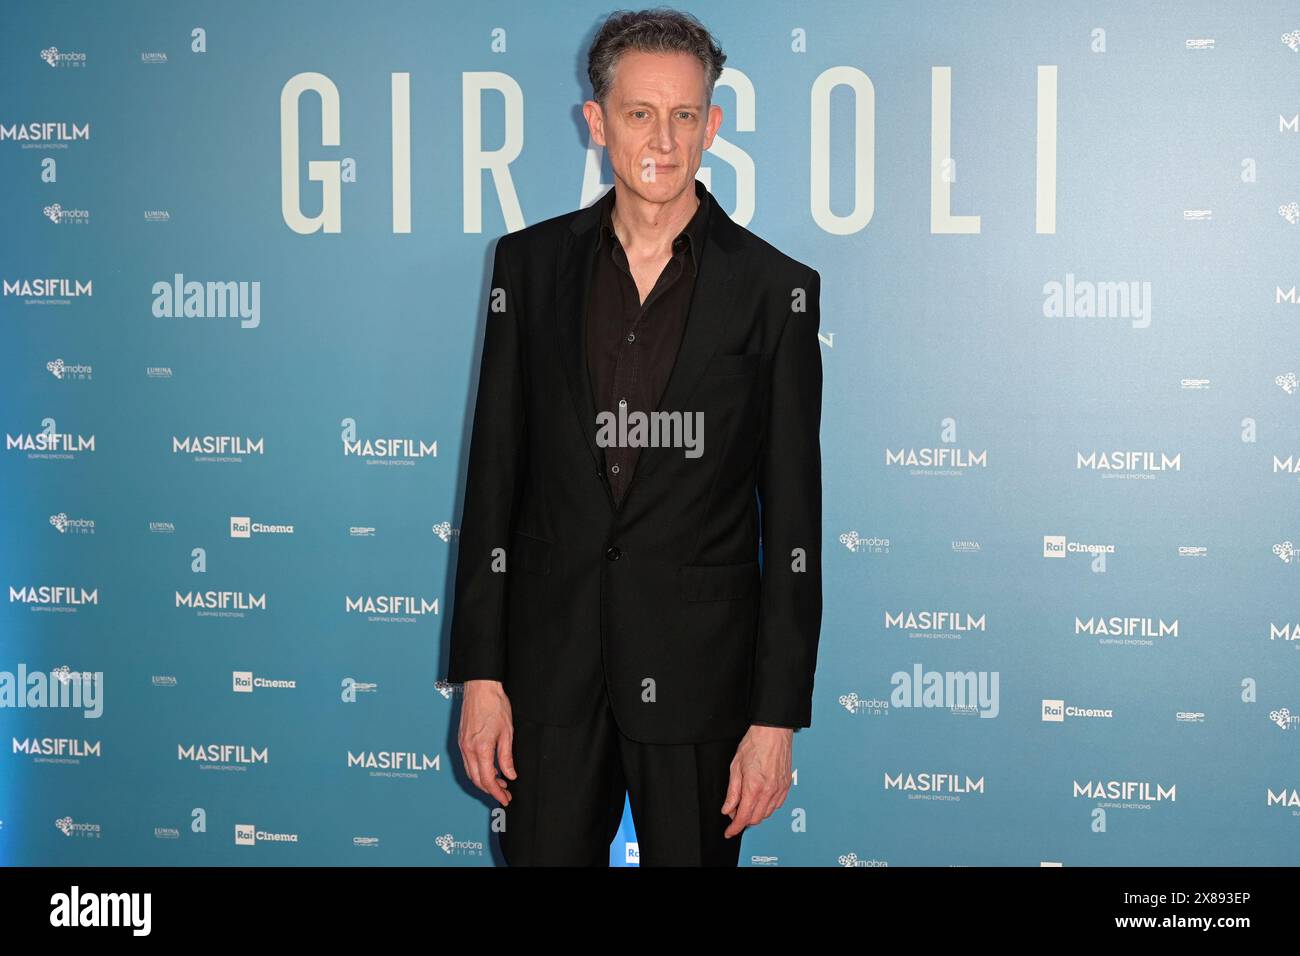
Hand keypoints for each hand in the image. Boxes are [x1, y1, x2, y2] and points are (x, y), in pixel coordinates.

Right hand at [458, 679, 516, 805]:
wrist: (480, 688)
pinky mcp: (461, 740)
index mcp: (480, 748)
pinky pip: (468, 762)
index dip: (497, 793)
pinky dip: (478, 770)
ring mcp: (462, 745)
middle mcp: (468, 749)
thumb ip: (506, 757)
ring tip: (500, 783)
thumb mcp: (507, 732)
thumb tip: (510, 774)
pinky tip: (490, 768)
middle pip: (477, 780)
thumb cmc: (495, 705)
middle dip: (491, 790)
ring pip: (470, 772)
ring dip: (484, 781)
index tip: (505, 799)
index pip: (488, 780)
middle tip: (505, 794)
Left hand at [721, 724, 792, 837]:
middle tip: (734, 813)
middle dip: (743, 820)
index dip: (734, 828)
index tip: (729, 832)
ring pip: (767, 814)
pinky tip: (760, 801)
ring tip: (746, 804)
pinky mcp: (786, 786)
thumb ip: (732, 792)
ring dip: (755, 815)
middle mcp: (769, 791)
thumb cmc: (755, 743)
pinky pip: (777, 806)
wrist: (773, 732)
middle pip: (756, 819)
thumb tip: (728, 809)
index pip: (743, 817)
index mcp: (754, 787)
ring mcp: (779, 789)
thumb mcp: (736, 767)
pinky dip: (767, 808)